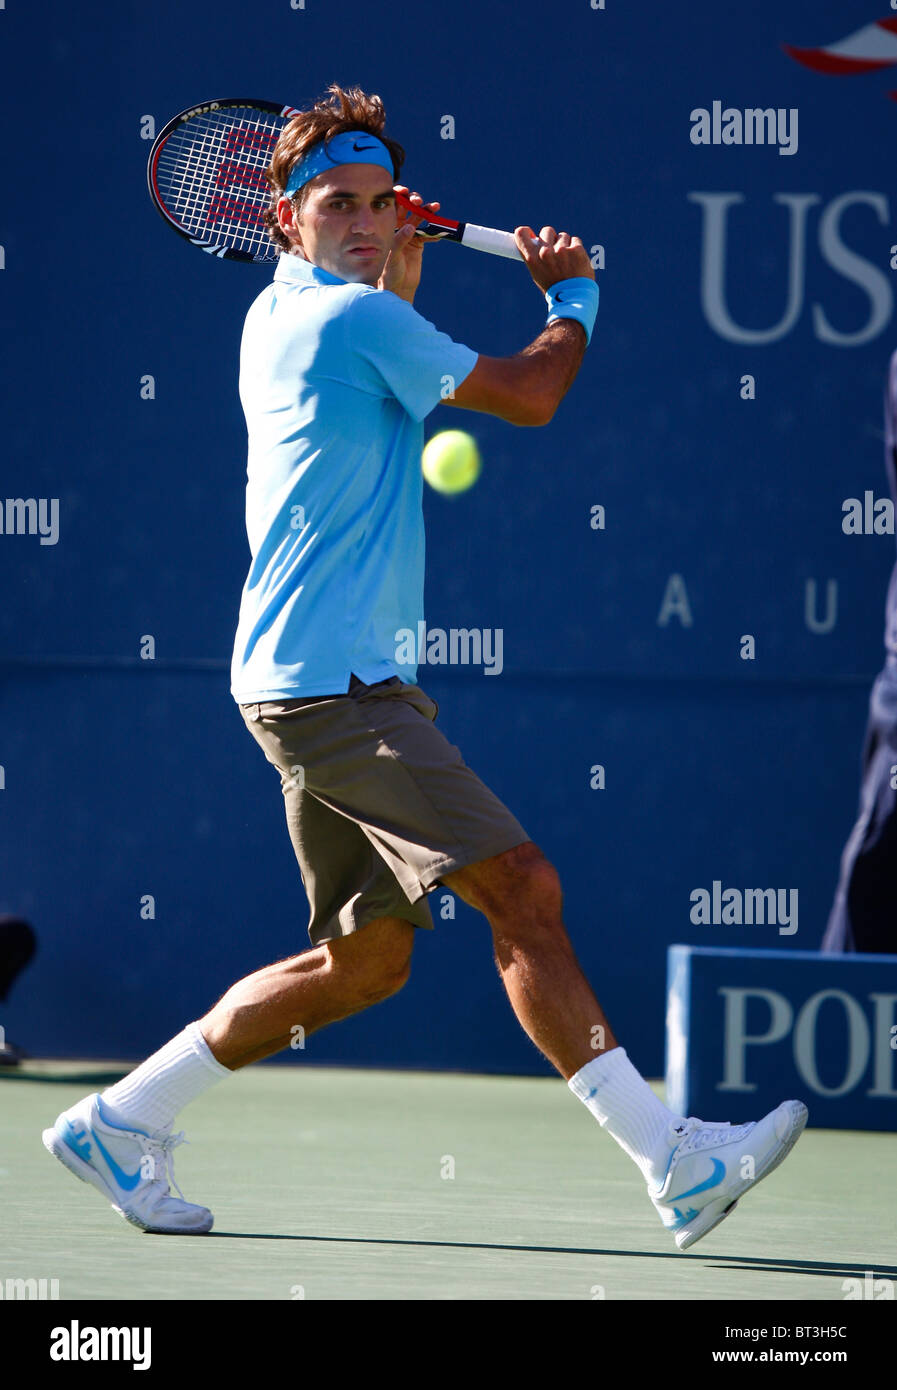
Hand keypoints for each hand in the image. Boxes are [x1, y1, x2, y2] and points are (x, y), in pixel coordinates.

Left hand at [378, 187, 439, 302]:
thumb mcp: (393, 255)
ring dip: (428, 211)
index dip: (399, 196)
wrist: (399, 287)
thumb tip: (411, 226)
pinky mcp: (419, 244)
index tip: (404, 192)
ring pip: (420, 218)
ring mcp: (411, 235)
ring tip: (435, 207)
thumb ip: (400, 240)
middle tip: (418, 202)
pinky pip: (429, 234)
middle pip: (409, 208)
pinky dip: (435, 232)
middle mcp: (399, 227)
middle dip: (415, 201)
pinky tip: (439, 232)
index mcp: (389, 226)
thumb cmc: (389, 271)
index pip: (394, 206)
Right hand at [514, 225, 594, 294]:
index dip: (527, 233)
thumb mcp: (537, 274)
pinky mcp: (576, 249)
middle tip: (555, 252)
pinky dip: (576, 249)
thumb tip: (533, 239)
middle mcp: (545, 252)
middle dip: (551, 239)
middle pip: (546, 231)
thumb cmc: (554, 288)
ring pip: (562, 236)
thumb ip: (534, 256)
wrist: (573, 298)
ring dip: (565, 245)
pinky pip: (575, 240)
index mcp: (532, 259)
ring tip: (567, 262)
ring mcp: (562, 250)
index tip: (532, 235)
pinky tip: (576, 261)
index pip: (522, 234)